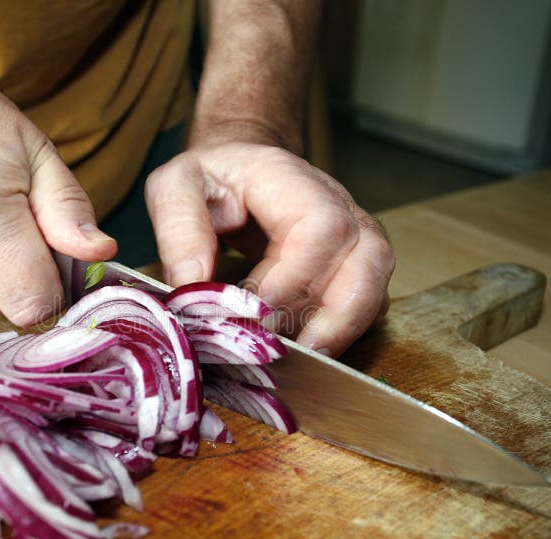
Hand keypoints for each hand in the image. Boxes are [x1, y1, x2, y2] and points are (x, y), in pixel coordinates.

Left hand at [145, 143, 393, 356]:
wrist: (236, 168)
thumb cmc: (209, 177)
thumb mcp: (174, 185)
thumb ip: (179, 229)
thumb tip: (193, 286)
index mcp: (290, 179)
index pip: (321, 225)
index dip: (297, 275)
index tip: (257, 313)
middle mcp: (335, 203)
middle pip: (368, 257)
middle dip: (335, 313)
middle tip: (292, 350)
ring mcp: (351, 233)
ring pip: (375, 282)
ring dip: (345, 326)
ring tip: (306, 357)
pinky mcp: (351, 262)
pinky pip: (367, 299)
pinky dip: (345, 328)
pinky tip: (310, 348)